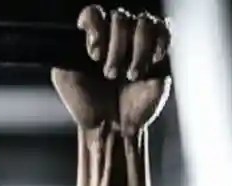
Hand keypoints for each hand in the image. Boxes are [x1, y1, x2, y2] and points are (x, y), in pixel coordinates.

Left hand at [52, 6, 171, 134]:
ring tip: (131, 75)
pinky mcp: (160, 52)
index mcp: (93, 38)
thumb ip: (65, 54)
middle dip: (116, 48)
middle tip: (110, 74)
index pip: (94, 14)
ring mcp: (139, 42)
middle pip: (120, 17)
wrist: (111, 127)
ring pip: (144, 22)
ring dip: (137, 49)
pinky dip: (159, 43)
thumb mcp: (66, 79)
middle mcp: (116, 36)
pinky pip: (165, 31)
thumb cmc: (87, 104)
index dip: (95, 27)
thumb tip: (78, 38)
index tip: (94, 54)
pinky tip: (152, 62)